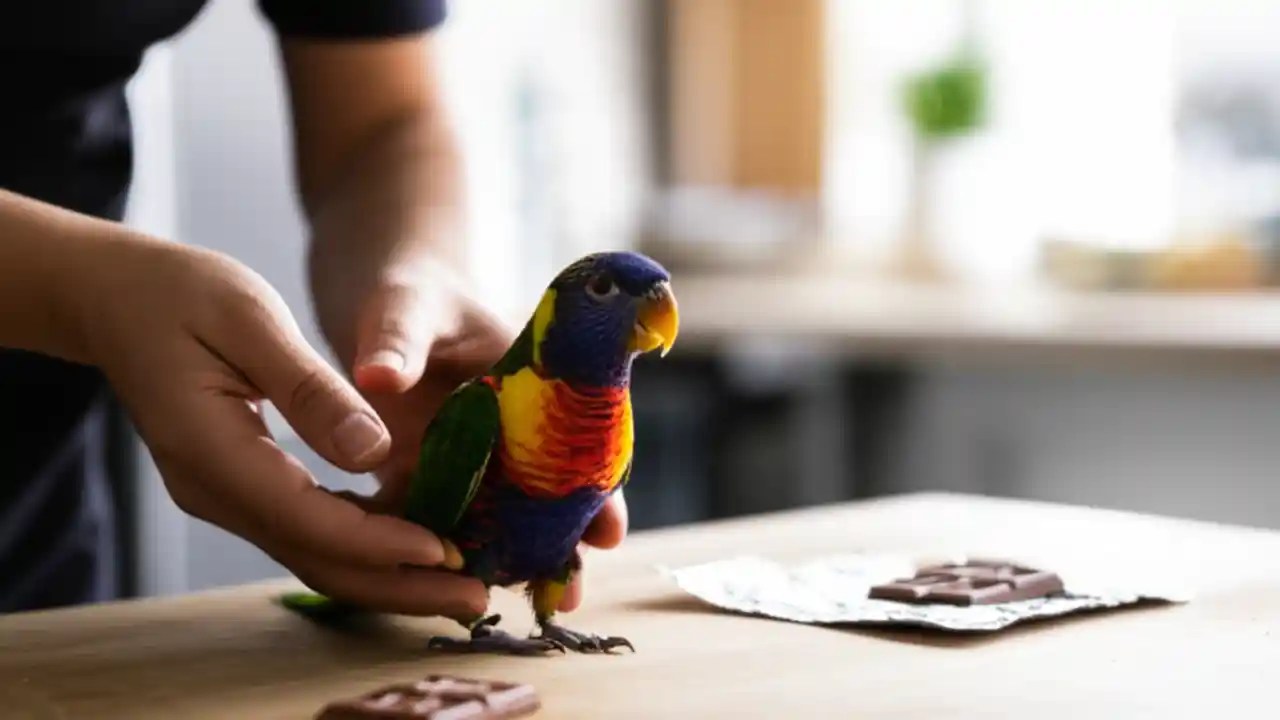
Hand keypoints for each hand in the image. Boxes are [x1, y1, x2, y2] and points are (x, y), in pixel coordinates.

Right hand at [75, 235, 487, 617]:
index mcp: (211, 450)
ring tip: (460, 583)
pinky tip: (417, 543)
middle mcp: (215, 491)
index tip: (443, 549)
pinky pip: (309, 531)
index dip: (379, 542)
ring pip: (314, 556)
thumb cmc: (184, 293)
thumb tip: (372, 451)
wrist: (117, 299)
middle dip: (398, 585)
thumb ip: (309, 390)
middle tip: (473, 595)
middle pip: (315, 560)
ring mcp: (224, 496)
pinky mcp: (242, 488)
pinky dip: (366, 545)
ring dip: (389, 576)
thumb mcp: (251, 319)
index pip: (306, 520)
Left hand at [316, 258, 628, 611]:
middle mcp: (506, 424)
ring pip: (494, 513)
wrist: (373, 285)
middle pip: (545, 490)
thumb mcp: (405, 307)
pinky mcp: (421, 467)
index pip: (580, 438)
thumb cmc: (408, 284)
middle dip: (559, 543)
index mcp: (530, 381)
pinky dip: (437, 546)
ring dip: (502, 555)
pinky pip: (434, 515)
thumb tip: (378, 378)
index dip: (599, 487)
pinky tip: (432, 586)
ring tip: (507, 602)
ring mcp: (466, 451)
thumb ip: (396, 342)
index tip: (610, 532)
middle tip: (567, 596)